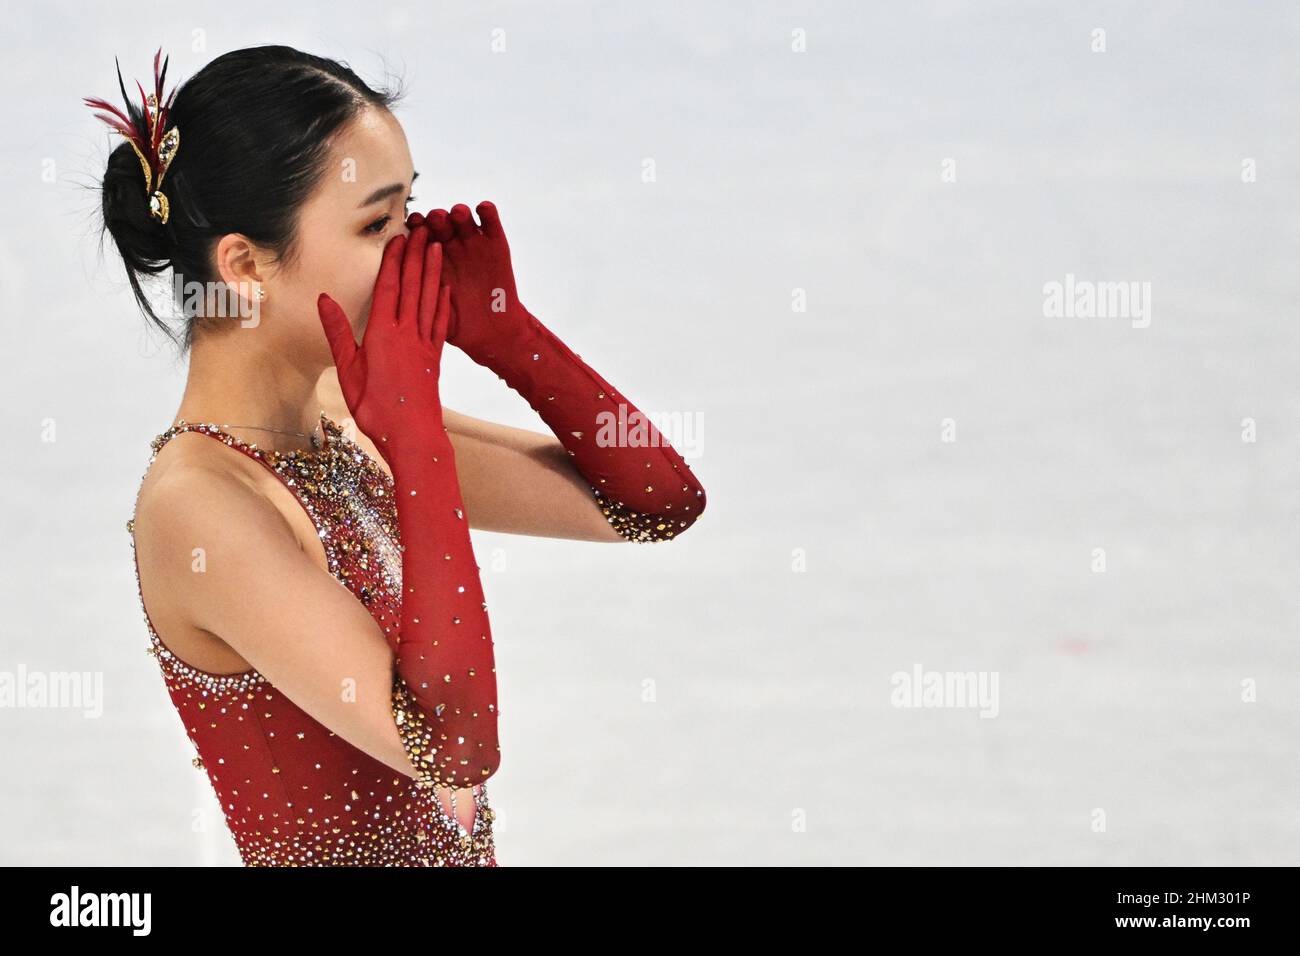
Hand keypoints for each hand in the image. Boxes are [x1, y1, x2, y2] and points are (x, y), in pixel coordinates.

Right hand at [316, 225, 451, 452]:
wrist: (413, 435)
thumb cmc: (375, 408)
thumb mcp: (348, 371)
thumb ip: (338, 333)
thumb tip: (324, 298)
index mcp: (382, 333)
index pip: (388, 287)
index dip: (393, 260)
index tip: (397, 236)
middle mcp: (406, 333)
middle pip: (412, 286)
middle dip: (415, 255)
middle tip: (421, 228)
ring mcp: (424, 344)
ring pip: (429, 298)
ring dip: (433, 271)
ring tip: (437, 246)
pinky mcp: (436, 357)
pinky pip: (440, 322)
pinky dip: (443, 302)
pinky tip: (446, 288)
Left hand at [406, 201, 527, 355]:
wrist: (492, 333)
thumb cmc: (457, 327)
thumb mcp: (426, 318)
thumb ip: (404, 304)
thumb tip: (357, 299)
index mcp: (428, 260)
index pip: (417, 237)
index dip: (414, 229)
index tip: (410, 228)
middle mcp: (449, 248)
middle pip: (439, 224)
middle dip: (435, 219)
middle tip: (434, 219)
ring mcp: (473, 245)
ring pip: (462, 219)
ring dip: (458, 213)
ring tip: (458, 214)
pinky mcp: (497, 245)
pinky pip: (490, 223)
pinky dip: (487, 213)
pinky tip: (483, 209)